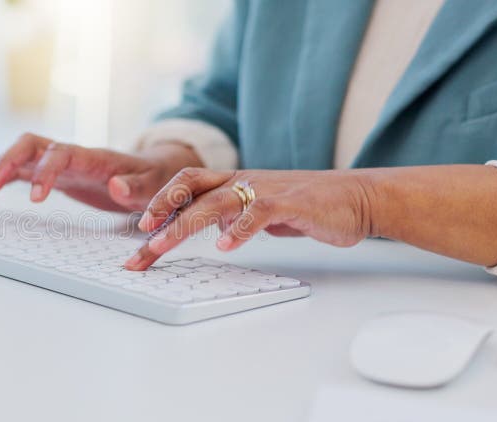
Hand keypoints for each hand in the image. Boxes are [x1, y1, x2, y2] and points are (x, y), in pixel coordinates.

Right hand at [0, 133, 201, 211]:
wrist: (155, 172)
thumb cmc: (156, 180)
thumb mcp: (154, 187)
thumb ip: (135, 187)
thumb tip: (114, 184)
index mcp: (95, 158)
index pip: (62, 154)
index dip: (45, 172)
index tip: (35, 199)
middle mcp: (73, 154)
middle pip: (33, 144)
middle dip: (8, 161)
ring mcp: (61, 162)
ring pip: (22, 153)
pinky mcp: (55, 173)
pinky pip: (23, 168)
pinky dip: (2, 175)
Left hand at [124, 167, 375, 269]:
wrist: (358, 197)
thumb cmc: (308, 206)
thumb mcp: (260, 210)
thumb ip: (234, 215)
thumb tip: (210, 228)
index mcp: (234, 182)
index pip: (186, 187)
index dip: (160, 204)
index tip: (139, 232)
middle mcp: (244, 181)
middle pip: (190, 191)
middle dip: (160, 213)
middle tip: (140, 240)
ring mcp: (266, 189)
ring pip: (215, 202)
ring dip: (184, 225)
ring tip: (161, 246)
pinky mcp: (291, 202)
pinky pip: (259, 213)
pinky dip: (240, 228)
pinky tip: (225, 245)